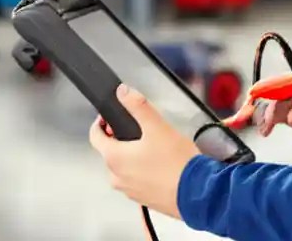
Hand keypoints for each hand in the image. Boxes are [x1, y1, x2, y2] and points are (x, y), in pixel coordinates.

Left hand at [88, 84, 199, 219]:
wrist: (196, 193)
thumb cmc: (177, 163)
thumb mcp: (157, 126)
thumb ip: (137, 105)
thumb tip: (122, 92)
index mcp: (114, 157)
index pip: (95, 136)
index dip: (100, 122)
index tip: (109, 117)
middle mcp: (117, 176)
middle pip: (110, 151)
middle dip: (121, 139)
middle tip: (141, 131)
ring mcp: (129, 190)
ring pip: (124, 167)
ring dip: (133, 156)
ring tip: (156, 149)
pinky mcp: (142, 199)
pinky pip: (136, 180)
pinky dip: (143, 171)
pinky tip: (162, 165)